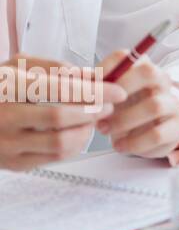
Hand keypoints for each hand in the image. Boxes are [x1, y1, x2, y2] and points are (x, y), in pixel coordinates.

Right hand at [0, 54, 125, 169]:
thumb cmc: (0, 87)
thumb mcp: (20, 66)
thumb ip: (56, 67)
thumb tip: (93, 76)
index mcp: (7, 87)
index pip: (59, 89)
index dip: (94, 90)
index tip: (117, 90)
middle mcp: (4, 117)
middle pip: (60, 117)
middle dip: (93, 110)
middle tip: (109, 105)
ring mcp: (7, 144)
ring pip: (60, 142)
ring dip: (87, 130)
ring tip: (95, 118)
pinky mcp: (14, 163)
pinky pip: (55, 158)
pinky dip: (76, 145)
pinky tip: (80, 131)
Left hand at [94, 52, 178, 157]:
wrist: (156, 133)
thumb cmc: (128, 110)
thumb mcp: (111, 96)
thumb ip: (95, 86)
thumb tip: (73, 78)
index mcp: (144, 69)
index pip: (130, 57)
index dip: (108, 69)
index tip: (90, 86)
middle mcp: (162, 82)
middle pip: (149, 73)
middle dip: (120, 91)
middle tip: (101, 109)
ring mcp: (172, 104)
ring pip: (153, 106)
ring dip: (123, 121)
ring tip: (105, 130)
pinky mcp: (176, 128)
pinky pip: (157, 134)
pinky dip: (133, 142)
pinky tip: (120, 145)